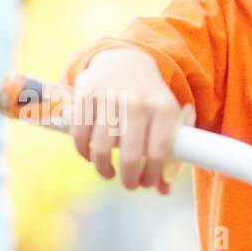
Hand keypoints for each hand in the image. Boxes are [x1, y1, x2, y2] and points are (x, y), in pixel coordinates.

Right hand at [69, 47, 193, 193]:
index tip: (147, 184)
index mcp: (164, 109)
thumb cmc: (150, 99)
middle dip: (129, 179)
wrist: (126, 60)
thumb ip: (170, 152)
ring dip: (104, 169)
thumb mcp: (168, 118)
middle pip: (131, 156)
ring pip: (103, 149)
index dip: (152, 176)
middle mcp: (138, 103)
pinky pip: (81, 135)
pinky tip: (90, 156)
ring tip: (108, 172)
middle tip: (129, 184)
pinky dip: (84, 151)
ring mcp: (111, 97)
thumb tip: (163, 190)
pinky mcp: (86, 94)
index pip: (160, 153)